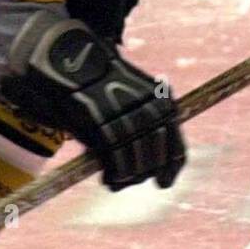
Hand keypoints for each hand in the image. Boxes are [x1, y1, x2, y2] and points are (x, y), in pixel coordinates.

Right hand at [0, 13, 185, 190]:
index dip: (171, 169)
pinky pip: (115, 161)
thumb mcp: (135, 97)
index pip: (175, 145)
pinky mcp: (104, 126)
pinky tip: (108, 178)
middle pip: (154, 158)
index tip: (164, 184)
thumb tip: (155, 164)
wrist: (74, 64)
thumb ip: (148, 124)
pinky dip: (114, 175)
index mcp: (162, 104)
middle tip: (129, 180)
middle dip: (143, 173)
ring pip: (136, 163)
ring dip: (127, 177)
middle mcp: (149, 112)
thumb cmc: (103, 83)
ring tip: (117, 181)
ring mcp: (127, 119)